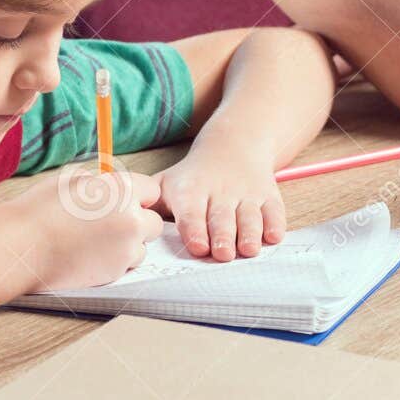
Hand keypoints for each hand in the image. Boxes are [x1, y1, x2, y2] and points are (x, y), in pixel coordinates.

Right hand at [13, 169, 163, 292]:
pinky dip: (115, 261)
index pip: (151, 191)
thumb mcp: (74, 180)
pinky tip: (91, 255)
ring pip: (142, 247)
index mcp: (122, 189)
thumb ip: (102, 184)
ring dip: (128, 245)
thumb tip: (112, 186)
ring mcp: (126, 248)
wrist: (24, 244)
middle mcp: (131, 218)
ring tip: (96, 242)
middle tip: (112, 224)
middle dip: (138, 223)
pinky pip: (126, 265)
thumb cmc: (42, 209)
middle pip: (153, 222)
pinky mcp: (116, 271)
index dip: (137, 197)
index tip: (123, 202)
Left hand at [155, 145, 285, 261]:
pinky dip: (275, 224)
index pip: (191, 212)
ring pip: (249, 216)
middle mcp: (220, 192)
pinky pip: (274, 210)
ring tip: (247, 250)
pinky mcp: (268, 196)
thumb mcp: (167, 181)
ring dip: (249, 233)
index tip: (197, 246)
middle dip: (222, 235)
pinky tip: (273, 237)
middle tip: (222, 255)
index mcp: (191, 191)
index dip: (194, 228)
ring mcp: (246, 194)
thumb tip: (125, 223)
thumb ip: (147, 202)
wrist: (234, 144)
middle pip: (221, 217)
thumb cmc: (193, 176)